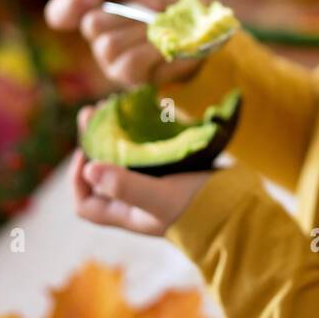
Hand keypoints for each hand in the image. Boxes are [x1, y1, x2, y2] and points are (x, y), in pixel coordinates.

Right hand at [44, 0, 205, 87]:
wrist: (208, 28)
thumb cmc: (173, 4)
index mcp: (98, 11)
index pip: (62, 11)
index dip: (67, 6)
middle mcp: (100, 39)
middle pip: (92, 24)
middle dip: (126, 12)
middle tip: (152, 7)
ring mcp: (114, 63)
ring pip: (110, 45)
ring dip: (143, 30)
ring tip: (161, 27)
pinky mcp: (133, 82)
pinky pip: (131, 62)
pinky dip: (153, 48)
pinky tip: (166, 45)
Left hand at [69, 105, 212, 235]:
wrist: (240, 208)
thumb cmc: (197, 207)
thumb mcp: (158, 197)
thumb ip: (124, 186)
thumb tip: (88, 167)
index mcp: (127, 213)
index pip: (86, 204)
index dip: (78, 179)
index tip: (85, 152)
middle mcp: (136, 200)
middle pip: (103, 173)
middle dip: (94, 143)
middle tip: (94, 111)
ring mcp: (156, 184)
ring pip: (124, 158)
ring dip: (115, 133)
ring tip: (114, 104)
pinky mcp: (174, 170)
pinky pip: (148, 150)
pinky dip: (142, 132)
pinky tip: (144, 112)